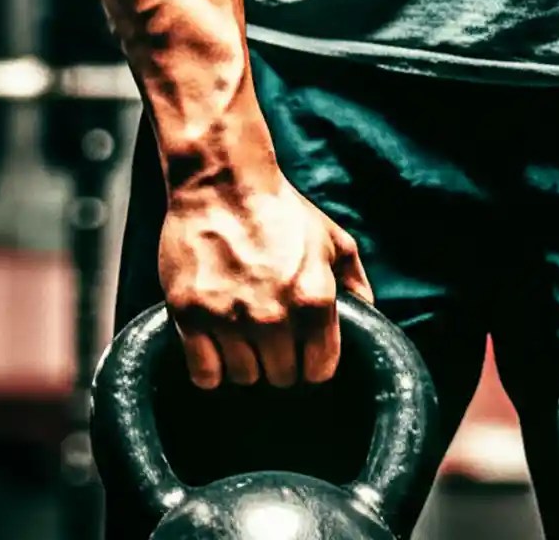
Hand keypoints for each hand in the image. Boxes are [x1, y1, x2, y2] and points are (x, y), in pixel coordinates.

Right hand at [158, 173, 371, 389]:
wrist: (222, 182)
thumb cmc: (281, 210)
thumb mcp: (334, 240)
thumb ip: (355, 282)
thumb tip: (368, 315)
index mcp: (315, 300)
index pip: (319, 370)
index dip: (313, 365)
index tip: (304, 355)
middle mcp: (274, 316)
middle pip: (282, 377)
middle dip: (280, 364)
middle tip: (271, 343)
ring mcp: (229, 317)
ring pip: (243, 377)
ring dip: (245, 364)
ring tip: (243, 340)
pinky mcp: (190, 314)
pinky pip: (204, 373)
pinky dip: (210, 368)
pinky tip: (215, 349)